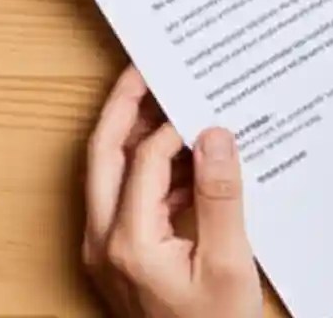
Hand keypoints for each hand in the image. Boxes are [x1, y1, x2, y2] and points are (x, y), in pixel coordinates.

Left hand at [83, 66, 262, 317]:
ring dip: (136, 136)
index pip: (146, 159)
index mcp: (128, 241)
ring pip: (110, 173)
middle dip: (125, 107)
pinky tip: (187, 162)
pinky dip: (149, 169)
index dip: (175, 125)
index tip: (204, 99)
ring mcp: (107, 249)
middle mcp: (105, 241)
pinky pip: (125, 197)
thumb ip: (220, 196)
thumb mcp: (228, 264)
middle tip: (147, 68)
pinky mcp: (120, 256)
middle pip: (104, 154)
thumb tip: (213, 136)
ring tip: (170, 104)